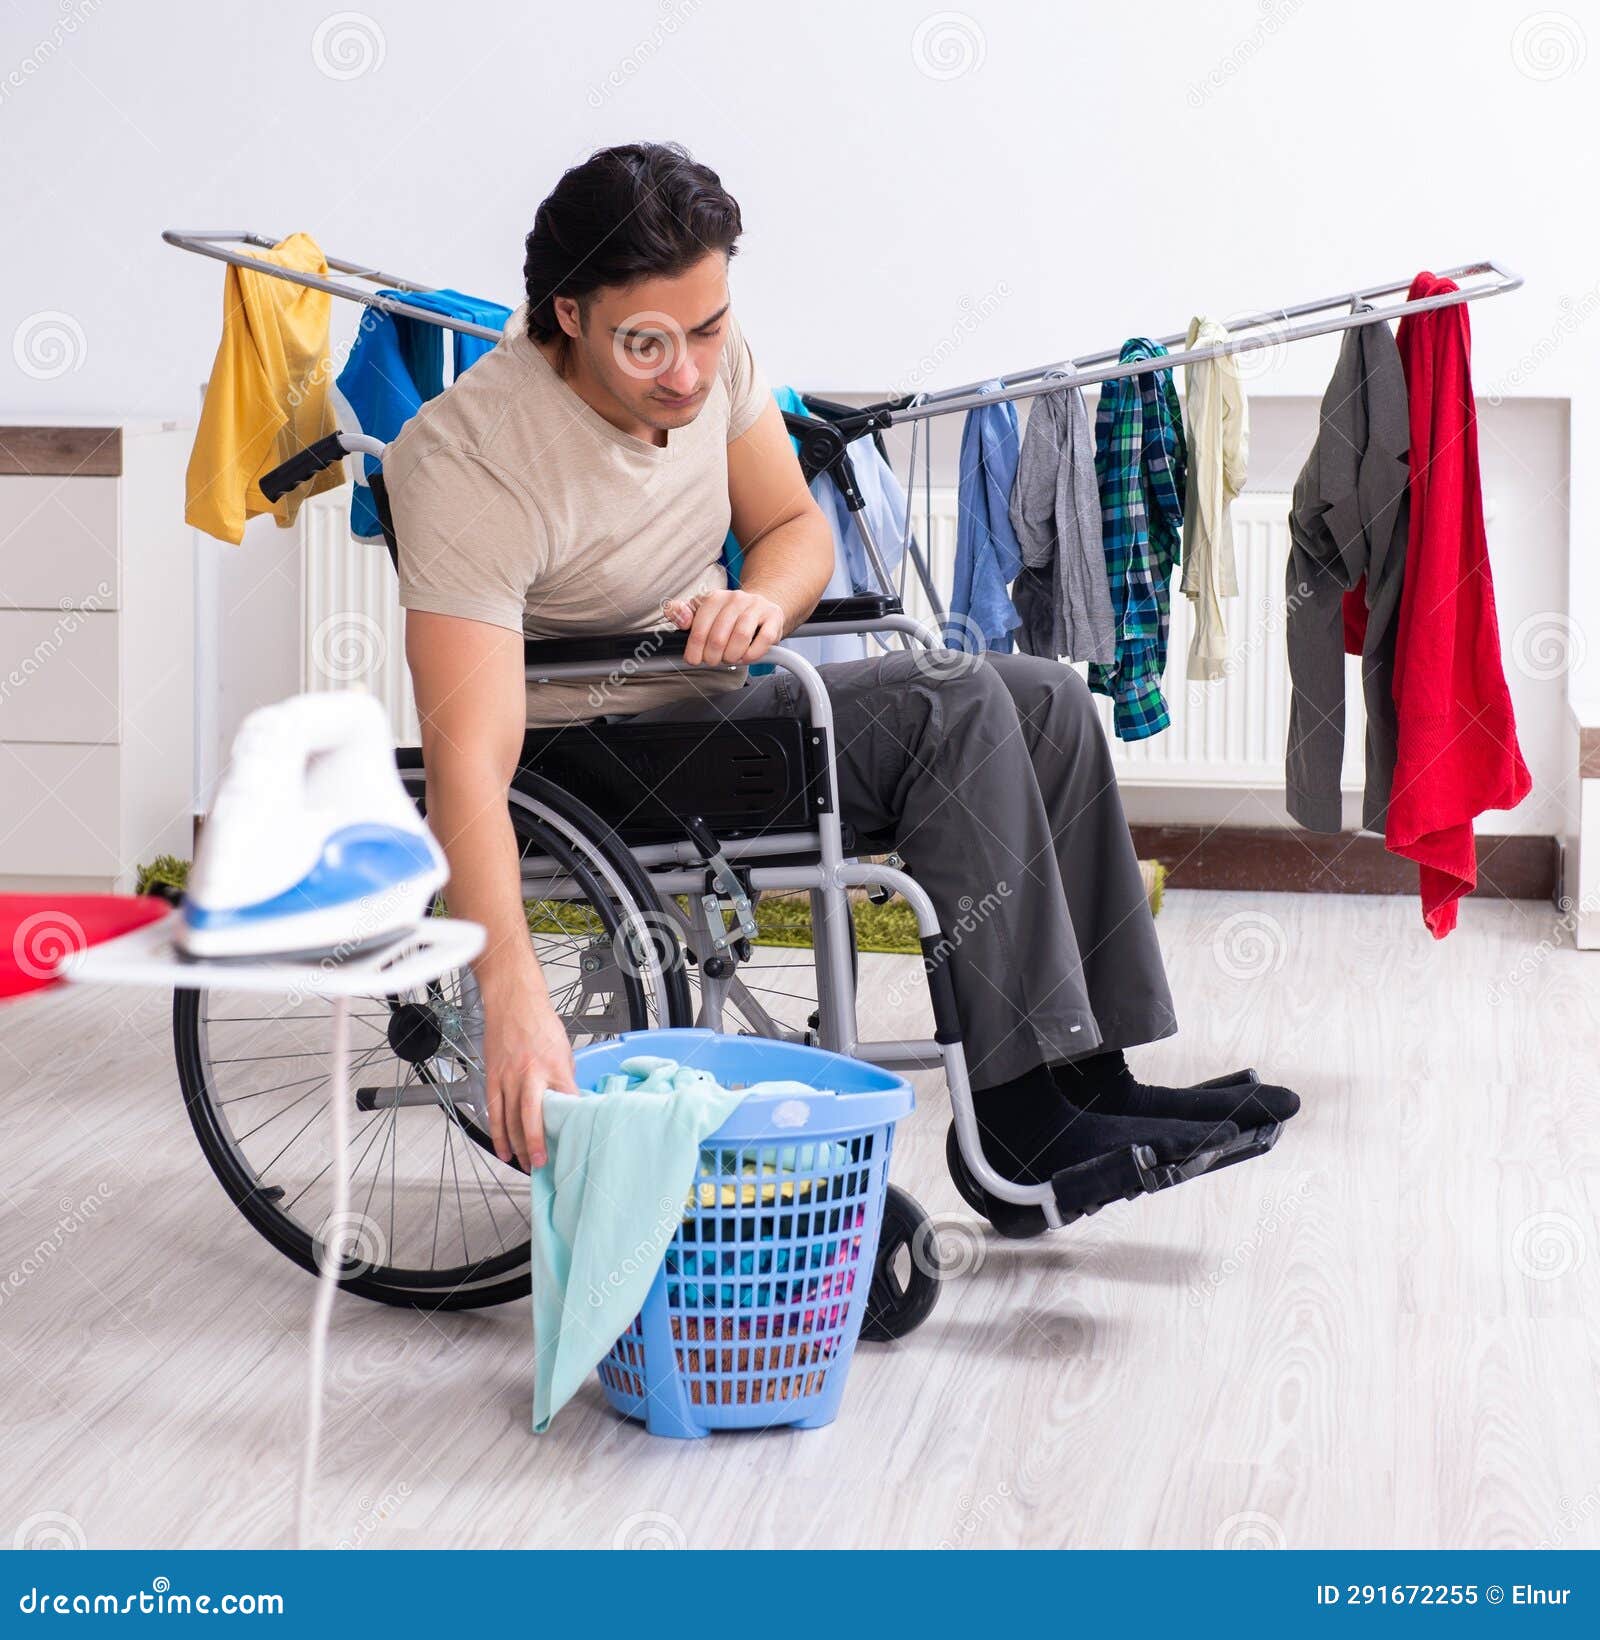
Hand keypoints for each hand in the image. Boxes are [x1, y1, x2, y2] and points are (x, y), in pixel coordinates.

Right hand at [480, 981, 574, 1169]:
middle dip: (537, 1145)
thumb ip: (565, 1077)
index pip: (565, 1102)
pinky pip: (494, 1111)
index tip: (575, 1140)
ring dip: (518, 1145)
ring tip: (527, 1164)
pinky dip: (498, 1133)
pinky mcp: (493, 1077)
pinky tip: (504, 1149)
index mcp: (553, 1066)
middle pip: (531, 1117)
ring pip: (510, 1119)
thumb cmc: (541, 1022)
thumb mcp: (565, 1049)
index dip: (570, 1123)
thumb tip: (570, 1102)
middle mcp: (530, 1074)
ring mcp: (508, 1077)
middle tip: (543, 1164)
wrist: (513, 1001)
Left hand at [663, 589, 784, 666]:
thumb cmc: (727, 615)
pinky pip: (764, 640)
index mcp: (714, 597)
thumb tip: (674, 612)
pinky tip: (746, 657)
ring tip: (729, 658)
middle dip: (713, 656)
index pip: (700, 627)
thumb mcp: (701, 612)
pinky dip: (752, 654)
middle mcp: (736, 598)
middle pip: (719, 636)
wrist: (760, 606)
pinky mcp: (774, 617)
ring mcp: (756, 607)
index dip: (694, 649)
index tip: (694, 660)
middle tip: (713, 660)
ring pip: (741, 637)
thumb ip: (682, 613)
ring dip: (732, 656)